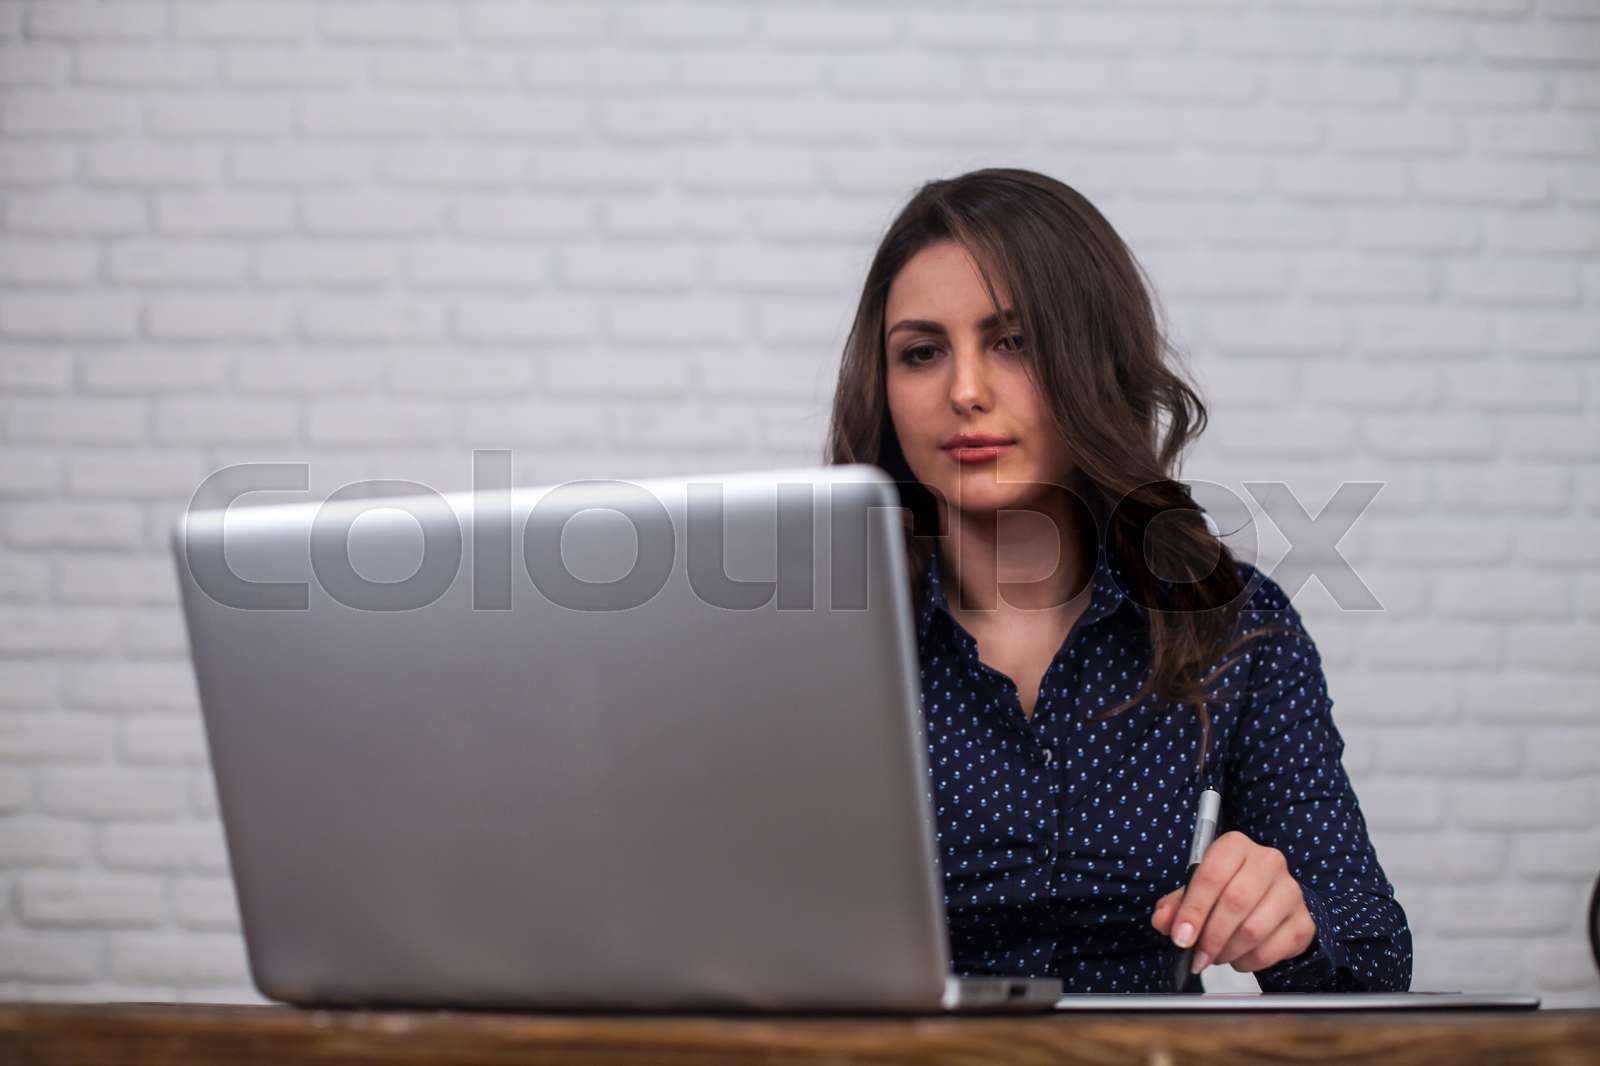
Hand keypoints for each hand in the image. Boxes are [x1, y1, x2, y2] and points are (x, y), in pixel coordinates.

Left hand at [1150, 830, 1316, 973]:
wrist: (1270, 901)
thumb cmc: (1227, 891)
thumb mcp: (1196, 892)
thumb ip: (1174, 905)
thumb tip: (1164, 922)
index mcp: (1235, 846)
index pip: (1211, 876)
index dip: (1193, 911)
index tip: (1181, 938)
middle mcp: (1267, 861)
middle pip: (1235, 902)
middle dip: (1211, 937)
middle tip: (1198, 957)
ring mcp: (1291, 891)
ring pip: (1254, 929)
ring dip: (1228, 951)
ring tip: (1216, 957)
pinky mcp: (1305, 921)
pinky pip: (1274, 949)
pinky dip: (1250, 961)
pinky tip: (1239, 958)